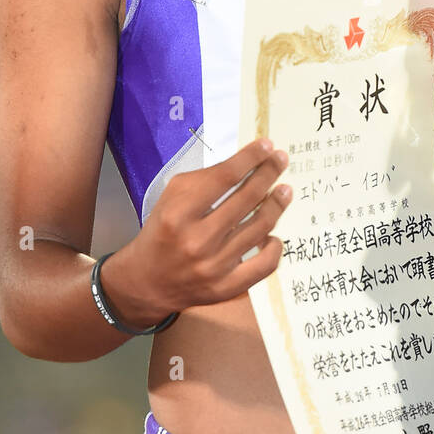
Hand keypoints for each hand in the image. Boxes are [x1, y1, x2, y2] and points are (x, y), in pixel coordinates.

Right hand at [101, 138, 291, 323]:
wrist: (148, 282)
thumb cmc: (162, 232)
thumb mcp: (170, 198)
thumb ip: (204, 181)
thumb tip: (245, 165)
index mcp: (178, 213)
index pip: (224, 177)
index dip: (250, 158)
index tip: (267, 145)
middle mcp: (197, 240)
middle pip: (246, 198)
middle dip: (269, 173)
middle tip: (281, 160)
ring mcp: (214, 266)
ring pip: (259, 227)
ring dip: (277, 204)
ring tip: (285, 190)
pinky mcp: (226, 288)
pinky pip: (264, 265)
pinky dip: (274, 246)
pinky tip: (273, 234)